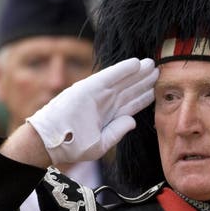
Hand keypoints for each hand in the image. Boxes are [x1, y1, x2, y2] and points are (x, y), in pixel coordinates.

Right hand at [27, 57, 158, 164]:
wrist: (50, 141)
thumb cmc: (72, 146)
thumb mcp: (100, 144)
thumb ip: (117, 131)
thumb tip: (133, 120)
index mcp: (107, 117)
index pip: (130, 105)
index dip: (143, 96)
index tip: (156, 89)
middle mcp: (103, 104)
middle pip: (128, 90)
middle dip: (143, 81)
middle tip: (160, 70)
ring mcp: (96, 94)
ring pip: (122, 82)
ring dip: (137, 73)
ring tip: (153, 64)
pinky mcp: (89, 88)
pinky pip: (109, 76)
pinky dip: (122, 69)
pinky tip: (136, 63)